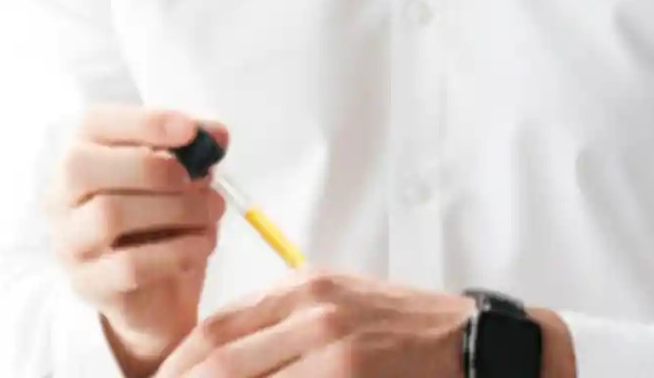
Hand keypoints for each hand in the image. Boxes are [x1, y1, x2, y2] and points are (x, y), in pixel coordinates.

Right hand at [44, 104, 229, 375]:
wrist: (157, 295)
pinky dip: (175, 251)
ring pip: (109, 216)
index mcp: (81, 156)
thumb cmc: (163, 221)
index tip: (190, 130)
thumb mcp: (183, 178)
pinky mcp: (86, 284)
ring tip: (212, 211)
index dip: (142, 122)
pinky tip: (202, 245)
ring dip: (174, 209)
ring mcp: (68, 243)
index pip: (93, 123)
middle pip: (84, 167)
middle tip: (203, 179)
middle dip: (154, 168)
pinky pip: (128, 265)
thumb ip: (196, 151)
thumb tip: (216, 134)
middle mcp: (60, 197)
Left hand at [154, 270, 474, 376]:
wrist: (475, 344)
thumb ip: (287, 322)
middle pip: (219, 353)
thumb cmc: (407, 332)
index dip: (177, 362)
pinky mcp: (349, 368)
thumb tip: (228, 355)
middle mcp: (311, 305)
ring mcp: (330, 338)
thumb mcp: (342, 306)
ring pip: (243, 375)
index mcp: (303, 284)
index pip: (219, 324)